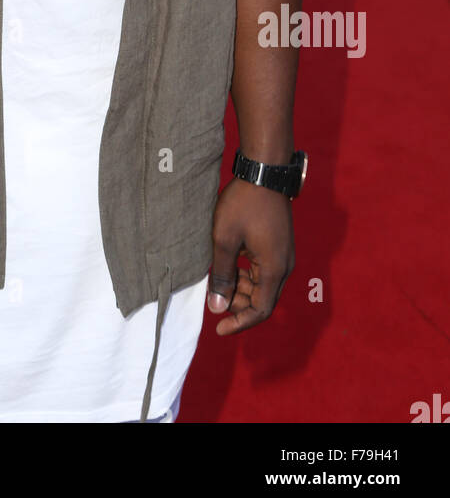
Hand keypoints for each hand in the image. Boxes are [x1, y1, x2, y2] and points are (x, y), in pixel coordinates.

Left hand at [206, 178, 294, 334]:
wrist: (264, 170)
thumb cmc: (243, 204)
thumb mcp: (224, 240)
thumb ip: (222, 276)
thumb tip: (218, 308)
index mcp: (274, 269)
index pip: (260, 311)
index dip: (239, 323)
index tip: (218, 328)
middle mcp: (284, 266)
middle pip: (262, 299)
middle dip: (238, 304)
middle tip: (213, 296)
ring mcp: (283, 254)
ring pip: (262, 285)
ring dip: (241, 288)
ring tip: (217, 278)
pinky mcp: (279, 244)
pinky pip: (264, 270)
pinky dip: (247, 274)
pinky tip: (229, 264)